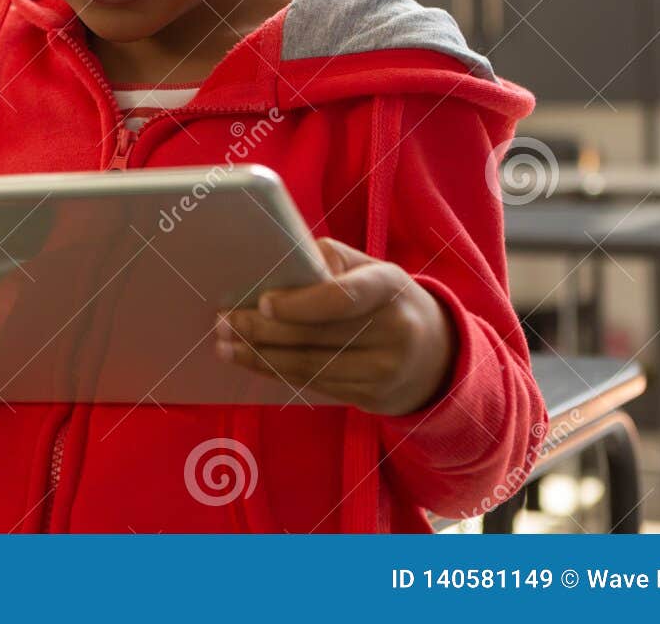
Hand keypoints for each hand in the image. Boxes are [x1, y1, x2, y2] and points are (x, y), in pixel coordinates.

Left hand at [215, 237, 457, 415]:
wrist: (436, 354)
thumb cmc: (387, 298)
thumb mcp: (371, 269)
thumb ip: (330, 262)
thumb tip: (278, 266)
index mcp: (390, 286)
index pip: (344, 296)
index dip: (302, 304)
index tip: (263, 303)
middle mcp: (393, 331)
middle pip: (316, 335)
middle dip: (262, 330)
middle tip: (223, 321)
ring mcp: (384, 370)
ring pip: (309, 365)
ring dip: (260, 356)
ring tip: (225, 344)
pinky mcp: (371, 397)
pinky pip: (314, 384)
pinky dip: (276, 372)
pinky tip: (250, 361)